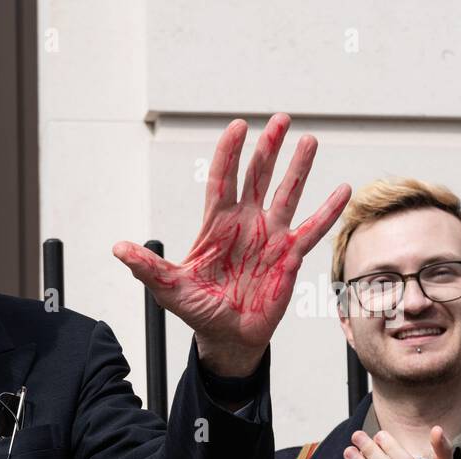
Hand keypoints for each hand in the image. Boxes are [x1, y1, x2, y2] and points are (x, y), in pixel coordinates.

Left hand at [113, 113, 350, 376]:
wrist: (227, 337)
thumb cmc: (198, 311)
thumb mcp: (169, 288)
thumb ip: (147, 267)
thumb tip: (118, 248)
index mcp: (217, 226)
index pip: (224, 180)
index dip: (230, 153)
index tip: (238, 126)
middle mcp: (245, 224)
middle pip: (258, 177)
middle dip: (268, 149)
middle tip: (279, 120)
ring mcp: (270, 237)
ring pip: (287, 194)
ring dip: (298, 168)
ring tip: (308, 140)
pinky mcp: (290, 256)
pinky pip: (312, 229)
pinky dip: (327, 210)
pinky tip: (342, 189)